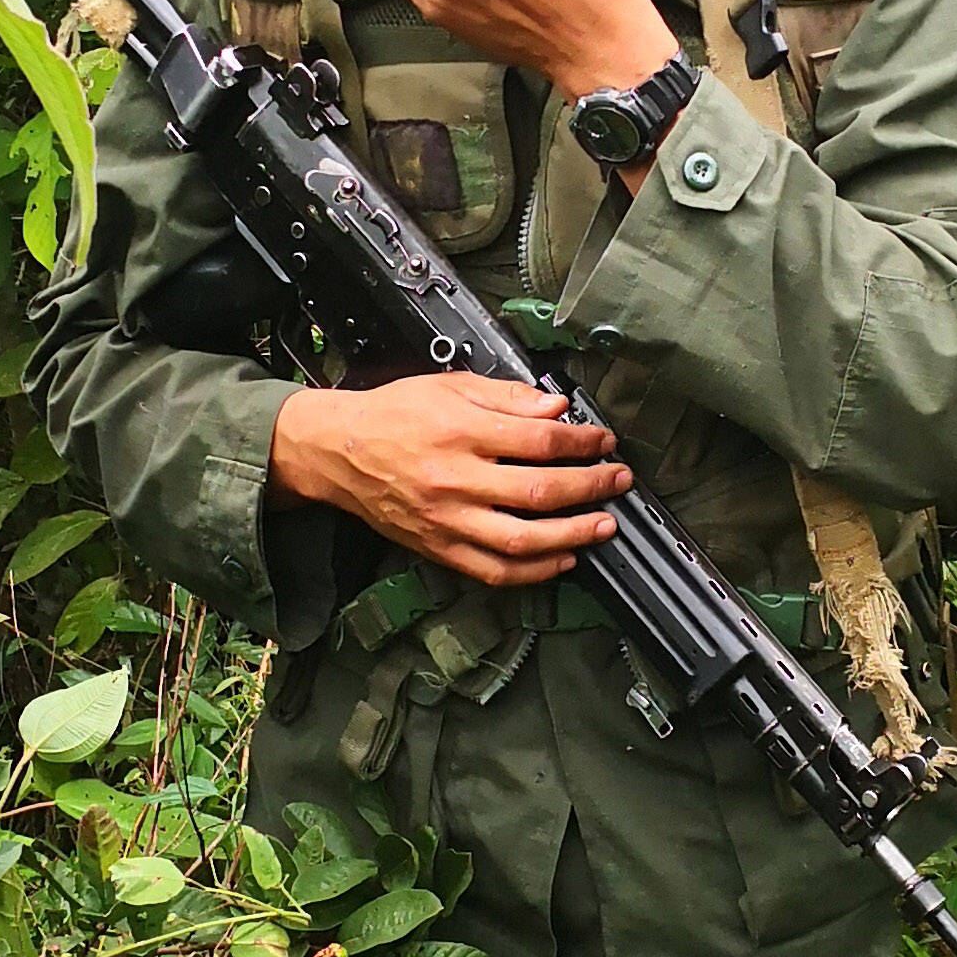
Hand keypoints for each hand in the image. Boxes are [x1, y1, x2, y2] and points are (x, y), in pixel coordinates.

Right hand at [270, 373, 631, 588]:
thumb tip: (556, 408)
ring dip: (573, 536)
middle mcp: (454, 478)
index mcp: (459, 431)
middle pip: (539, 491)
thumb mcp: (449, 385)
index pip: (538, 440)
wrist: (338, 451)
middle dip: (590, 487)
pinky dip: (534, 571)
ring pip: (522, 540)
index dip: (582, 443)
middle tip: (617, 482)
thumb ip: (506, 396)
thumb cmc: (394, 414)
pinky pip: (493, 570)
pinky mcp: (438, 548)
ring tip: (603, 526)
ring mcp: (446, 519)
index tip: (604, 442)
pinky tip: (562, 559)